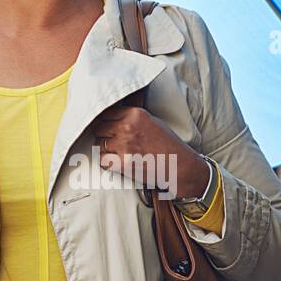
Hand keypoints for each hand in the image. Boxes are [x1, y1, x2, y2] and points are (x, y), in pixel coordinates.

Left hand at [87, 104, 208, 198]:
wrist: (181, 167)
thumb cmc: (168, 145)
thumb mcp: (152, 121)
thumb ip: (131, 116)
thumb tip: (111, 114)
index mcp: (136, 114)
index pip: (105, 113)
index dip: (105, 121)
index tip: (108, 127)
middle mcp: (128, 127)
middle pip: (99, 128)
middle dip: (104, 135)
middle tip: (114, 141)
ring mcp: (125, 145)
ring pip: (100, 145)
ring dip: (106, 150)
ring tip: (120, 153)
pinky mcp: (124, 163)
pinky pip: (103, 161)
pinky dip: (107, 163)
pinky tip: (117, 163)